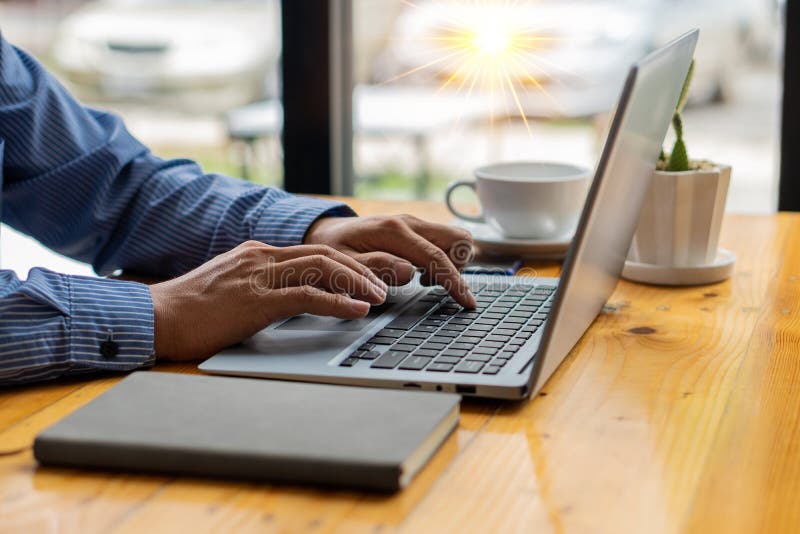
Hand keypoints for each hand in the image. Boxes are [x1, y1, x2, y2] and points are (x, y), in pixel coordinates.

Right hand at [149, 241, 387, 360]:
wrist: (154, 318)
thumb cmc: (190, 311)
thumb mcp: (234, 290)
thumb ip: (263, 287)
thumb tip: (295, 299)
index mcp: (259, 254)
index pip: (315, 252)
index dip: (348, 264)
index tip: (370, 278)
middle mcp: (262, 257)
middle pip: (326, 254)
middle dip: (362, 268)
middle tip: (387, 285)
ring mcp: (258, 276)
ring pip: (322, 268)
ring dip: (357, 282)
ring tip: (380, 297)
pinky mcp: (255, 300)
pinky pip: (306, 295)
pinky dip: (338, 301)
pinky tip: (358, 311)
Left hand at [304, 214, 475, 307]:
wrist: (327, 232)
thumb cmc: (334, 251)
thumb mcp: (344, 265)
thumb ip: (375, 268)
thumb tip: (408, 273)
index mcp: (393, 232)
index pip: (436, 257)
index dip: (455, 282)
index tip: (466, 302)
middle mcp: (409, 222)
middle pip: (458, 239)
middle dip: (458, 267)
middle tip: (433, 286)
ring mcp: (414, 223)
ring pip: (455, 239)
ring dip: (451, 263)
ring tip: (425, 281)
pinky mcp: (416, 228)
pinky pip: (444, 241)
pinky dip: (442, 260)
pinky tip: (420, 274)